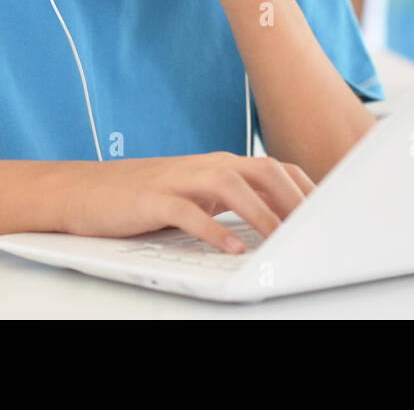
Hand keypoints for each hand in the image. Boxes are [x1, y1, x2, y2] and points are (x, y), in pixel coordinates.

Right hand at [59, 152, 315, 252]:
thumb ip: (232, 201)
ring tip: (281, 238)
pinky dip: (215, 230)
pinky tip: (232, 248)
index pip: (277, 168)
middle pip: (265, 171)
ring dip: (262, 214)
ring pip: (233, 188)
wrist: (83, 190)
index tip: (330, 211)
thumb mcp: (196, 194)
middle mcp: (207, 166)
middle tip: (315, 227)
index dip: (307, 188)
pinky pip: (190, 212)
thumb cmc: (144, 195)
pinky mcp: (154, 199)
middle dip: (295, 199)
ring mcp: (181, 179)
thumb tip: (276, 220)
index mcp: (221, 164)